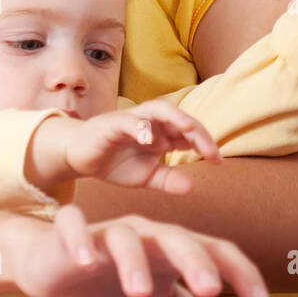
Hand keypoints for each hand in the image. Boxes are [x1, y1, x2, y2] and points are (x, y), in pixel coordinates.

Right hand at [4, 205, 269, 296]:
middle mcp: (146, 234)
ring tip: (140, 292)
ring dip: (135, 261)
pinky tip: (85, 261)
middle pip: (176, 237)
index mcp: (174, 250)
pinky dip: (79, 239)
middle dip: (195, 261)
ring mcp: (107, 231)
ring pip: (125, 235)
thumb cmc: (113, 286)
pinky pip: (73, 225)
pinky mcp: (70, 232)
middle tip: (208, 291)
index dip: (240, 272)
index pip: (215, 250)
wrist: (58, 269)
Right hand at [32, 99, 220, 192]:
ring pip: (158, 110)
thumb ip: (167, 180)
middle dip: (197, 131)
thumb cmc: (114, 163)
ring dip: (175, 118)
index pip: (189, 133)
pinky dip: (139, 127)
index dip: (205, 144)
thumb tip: (192, 186)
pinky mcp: (111, 123)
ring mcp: (132, 120)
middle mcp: (151, 123)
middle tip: (210, 151)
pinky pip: (128, 121)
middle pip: (180, 118)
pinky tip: (149, 139)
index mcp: (162, 134)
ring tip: (189, 130)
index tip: (218, 161)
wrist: (79, 158)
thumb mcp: (145, 177)